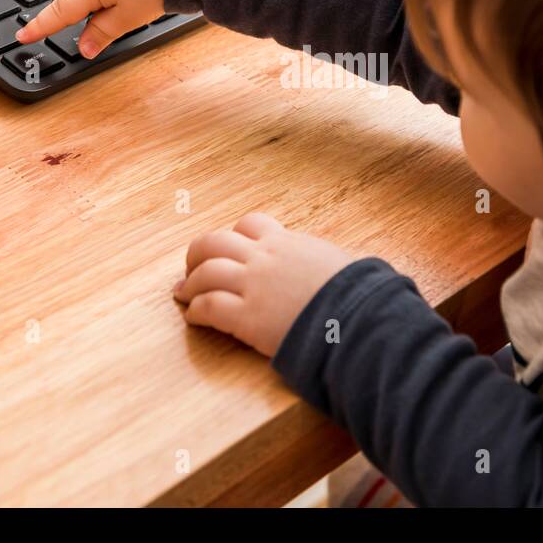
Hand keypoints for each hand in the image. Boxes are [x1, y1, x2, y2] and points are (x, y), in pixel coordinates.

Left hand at [173, 213, 354, 356]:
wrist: (358, 317)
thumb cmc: (358, 293)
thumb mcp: (339, 262)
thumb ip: (321, 259)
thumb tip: (335, 265)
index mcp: (287, 242)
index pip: (250, 225)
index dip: (233, 237)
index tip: (228, 249)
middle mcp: (265, 257)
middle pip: (215, 242)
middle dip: (198, 254)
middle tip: (192, 268)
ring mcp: (253, 285)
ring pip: (205, 271)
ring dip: (191, 282)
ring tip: (184, 293)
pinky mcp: (246, 316)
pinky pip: (209, 306)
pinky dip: (196, 310)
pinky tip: (193, 317)